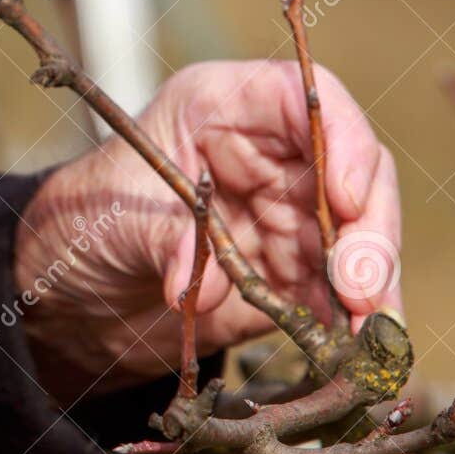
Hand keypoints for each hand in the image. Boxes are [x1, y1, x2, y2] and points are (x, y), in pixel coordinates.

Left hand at [13, 60, 400, 395]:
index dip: (342, 142)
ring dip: (374, 287)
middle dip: (369, 233)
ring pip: (358, 240)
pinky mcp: (296, 274)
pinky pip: (340, 294)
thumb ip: (167, 242)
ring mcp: (290, 214)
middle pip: (352, 175)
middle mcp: (273, 155)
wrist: (80, 284)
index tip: (346, 199)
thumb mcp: (117, 215)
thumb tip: (203, 290)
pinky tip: (366, 353)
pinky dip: (357, 323)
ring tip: (374, 335)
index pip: (305, 101)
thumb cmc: (92, 218)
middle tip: (361, 291)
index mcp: (226, 107)